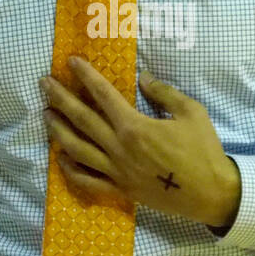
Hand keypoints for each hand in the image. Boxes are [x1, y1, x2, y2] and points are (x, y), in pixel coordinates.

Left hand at [39, 57, 240, 230]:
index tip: (71, 62)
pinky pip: (88, 180)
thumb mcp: (191, 112)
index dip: (85, 76)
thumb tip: (143, 79)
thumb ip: (165, 93)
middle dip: (60, 99)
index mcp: (135, 126)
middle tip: (44, 84)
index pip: (103, 95)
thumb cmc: (203, 150)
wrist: (210, 193)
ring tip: (45, 116)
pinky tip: (60, 158)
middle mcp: (119, 148)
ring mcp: (116, 171)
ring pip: (77, 149)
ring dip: (58, 131)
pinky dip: (71, 170)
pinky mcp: (120, 189)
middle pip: (81, 119)